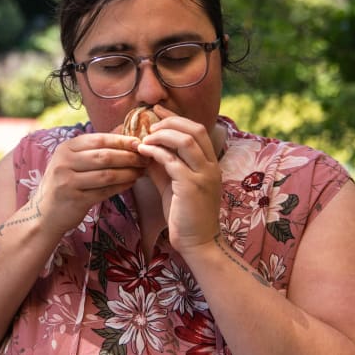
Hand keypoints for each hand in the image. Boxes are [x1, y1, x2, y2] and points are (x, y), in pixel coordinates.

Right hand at [33, 132, 147, 238]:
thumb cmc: (63, 184)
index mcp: (65, 148)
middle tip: (145, 158)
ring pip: (107, 174)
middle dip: (129, 157)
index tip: (139, 142)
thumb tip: (124, 136)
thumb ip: (92, 150)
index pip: (98, 139)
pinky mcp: (76, 199)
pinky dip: (121, 186)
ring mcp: (68, 182)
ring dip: (128, 172)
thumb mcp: (70, 161)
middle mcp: (64, 162)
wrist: (45, 214)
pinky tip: (131, 183)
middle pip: (105, 156)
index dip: (121, 140)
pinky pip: (105, 191)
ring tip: (141, 171)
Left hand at [136, 107, 221, 252]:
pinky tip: (143, 153)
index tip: (157, 111)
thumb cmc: (185, 216)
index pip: (197, 130)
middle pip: (194, 129)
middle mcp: (211, 166)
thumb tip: (146, 148)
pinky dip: (155, 153)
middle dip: (170, 122)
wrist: (197, 243)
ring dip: (162, 135)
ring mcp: (204, 175)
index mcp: (210, 163)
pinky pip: (172, 161)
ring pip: (185, 140)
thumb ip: (163, 166)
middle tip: (149, 126)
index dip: (176, 117)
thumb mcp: (173, 185)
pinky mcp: (192, 186)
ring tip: (146, 138)